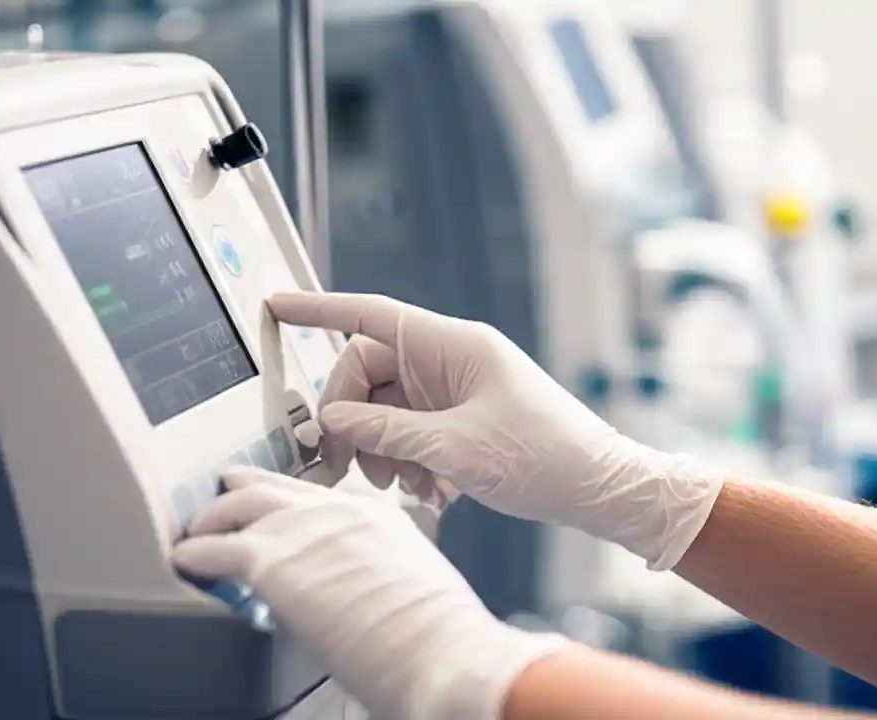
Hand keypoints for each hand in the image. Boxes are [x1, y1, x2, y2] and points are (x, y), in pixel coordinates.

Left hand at [173, 469, 567, 719]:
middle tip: (223, 499)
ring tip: (196, 533)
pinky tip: (184, 561)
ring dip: (212, 519)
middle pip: (272, 485)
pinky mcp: (274, 561)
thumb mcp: (407, 585)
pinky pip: (216, 548)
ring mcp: (304, 530)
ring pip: (238, 505)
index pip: (317, 495)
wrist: (444, 654)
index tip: (275, 512)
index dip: (287, 504)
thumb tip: (342, 596)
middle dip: (242, 491)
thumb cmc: (437, 639)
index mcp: (376, 515)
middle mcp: (338, 510)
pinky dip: (194, 553)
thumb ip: (370, 575)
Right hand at [269, 292, 723, 569]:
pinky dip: (409, 462)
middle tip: (347, 467)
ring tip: (406, 487)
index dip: (319, 309)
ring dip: (383, 451)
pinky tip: (433, 493)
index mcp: (452, 346)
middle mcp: (450, 361)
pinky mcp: (462, 421)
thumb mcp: (454, 448)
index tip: (276, 306)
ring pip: (387, 410)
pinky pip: (412, 432)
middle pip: (370, 375)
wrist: (600, 489)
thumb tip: (331, 420)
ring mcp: (456, 392)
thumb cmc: (544, 457)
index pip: (370, 315)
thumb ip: (384, 430)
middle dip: (353, 421)